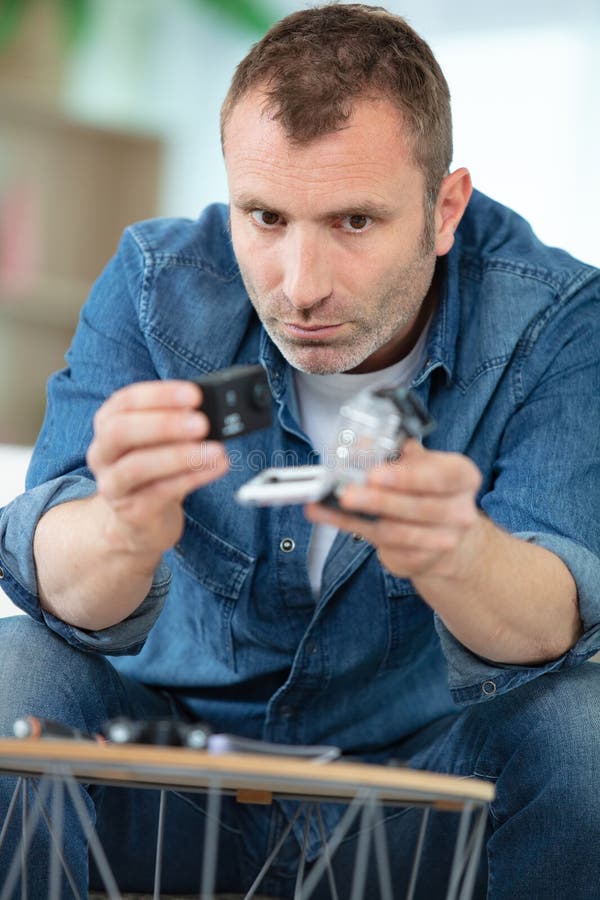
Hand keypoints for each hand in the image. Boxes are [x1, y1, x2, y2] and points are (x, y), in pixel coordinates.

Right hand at [86, 380, 227, 563]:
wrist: (139, 519)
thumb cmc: (154, 469)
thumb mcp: (161, 440)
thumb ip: (179, 422)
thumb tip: (213, 411)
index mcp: (108, 424)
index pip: (126, 401)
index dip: (160, 395)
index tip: (194, 395)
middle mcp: (102, 453)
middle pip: (120, 431)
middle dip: (165, 424)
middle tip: (202, 423)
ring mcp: (112, 485)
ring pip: (137, 466)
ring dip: (180, 456)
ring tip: (215, 451)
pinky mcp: (131, 512)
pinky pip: (160, 493)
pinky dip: (192, 478)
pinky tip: (216, 468)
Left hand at [305, 440, 482, 580]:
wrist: (442, 534)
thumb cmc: (426, 490)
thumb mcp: (418, 464)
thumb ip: (394, 452)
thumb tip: (362, 445)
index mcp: (463, 478)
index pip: (440, 477)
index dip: (406, 477)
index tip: (375, 474)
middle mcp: (460, 512)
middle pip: (417, 507)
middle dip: (378, 501)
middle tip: (348, 493)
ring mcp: (444, 541)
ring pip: (397, 531)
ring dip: (360, 517)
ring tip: (334, 503)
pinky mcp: (420, 561)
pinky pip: (382, 546)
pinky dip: (351, 528)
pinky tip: (329, 515)